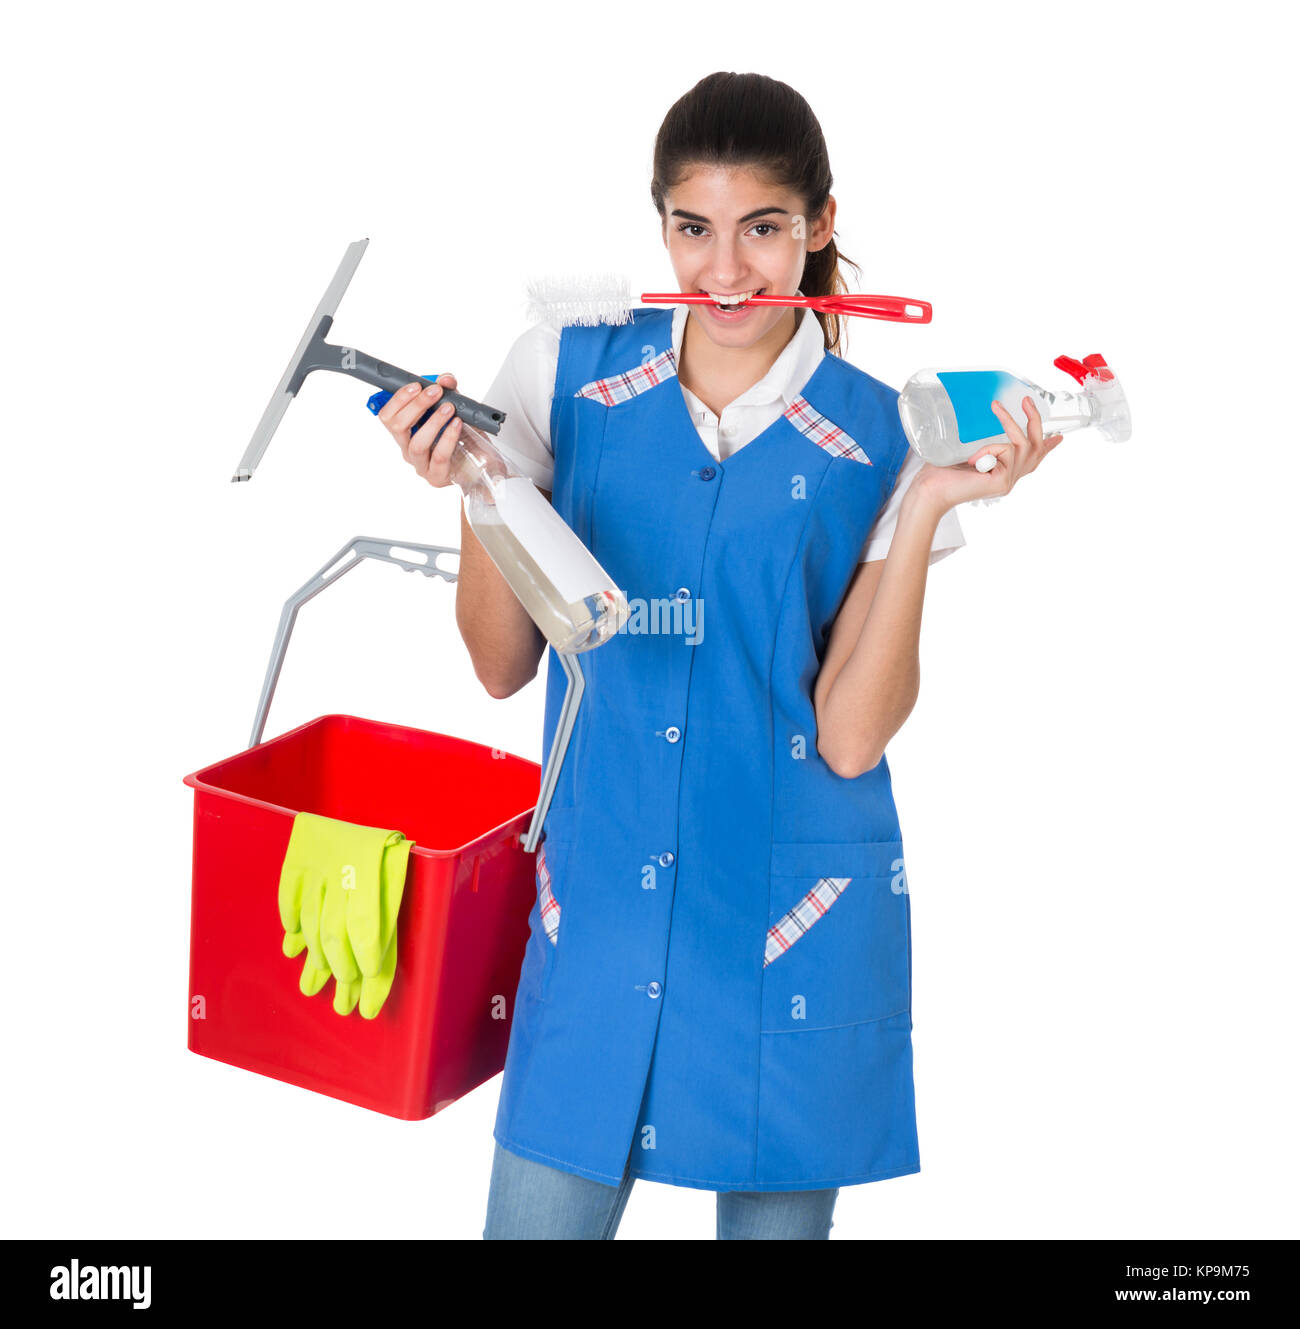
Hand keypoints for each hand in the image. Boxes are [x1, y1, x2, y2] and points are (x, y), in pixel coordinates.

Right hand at [376, 372, 463, 487]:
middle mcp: (408, 450)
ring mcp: (421, 465)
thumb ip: (449, 393)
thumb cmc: (465, 439)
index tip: (416, 385)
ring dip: (433, 421)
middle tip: (435, 391)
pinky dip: (448, 437)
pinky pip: (439, 456)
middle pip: (398, 428)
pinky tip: (457, 424)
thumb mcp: (456, 410)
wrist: (483, 464)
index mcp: (406, 434)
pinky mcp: (437, 476)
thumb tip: (446, 379)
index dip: (398, 399)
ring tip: (449, 408)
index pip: (388, 416)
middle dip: (416, 405)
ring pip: (417, 443)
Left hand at [912, 396, 1064, 513]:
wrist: (929, 491)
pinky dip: (991, 448)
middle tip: (1027, 400)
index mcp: (1002, 472)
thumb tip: (985, 421)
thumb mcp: (966, 452)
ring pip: (1024, 444)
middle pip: (1036, 448)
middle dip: (1035, 421)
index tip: (1059, 437)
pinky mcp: (1002, 482)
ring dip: (1010, 422)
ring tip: (995, 407)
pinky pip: (1007, 451)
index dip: (1047, 447)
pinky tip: (973, 459)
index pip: (1031, 459)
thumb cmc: (940, 472)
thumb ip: (982, 444)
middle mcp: (1009, 477)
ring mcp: (1007, 481)